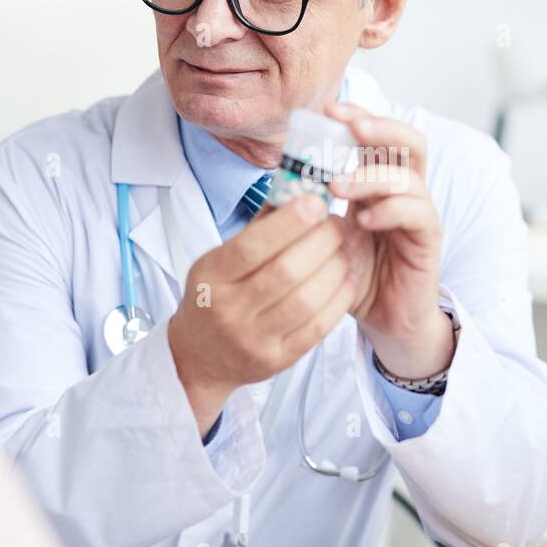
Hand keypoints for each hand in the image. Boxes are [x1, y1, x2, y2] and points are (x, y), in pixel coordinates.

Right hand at [168, 192, 357, 435]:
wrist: (200, 356)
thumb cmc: (217, 295)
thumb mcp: (221, 258)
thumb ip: (259, 226)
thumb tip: (297, 186)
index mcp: (210, 276)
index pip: (252, 246)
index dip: (289, 223)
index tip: (317, 202)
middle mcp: (228, 310)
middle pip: (286, 271)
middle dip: (321, 242)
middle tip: (338, 225)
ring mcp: (252, 339)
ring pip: (306, 300)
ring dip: (335, 268)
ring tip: (344, 250)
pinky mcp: (276, 360)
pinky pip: (317, 327)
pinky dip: (338, 299)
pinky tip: (346, 279)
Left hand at [324, 102, 454, 379]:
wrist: (382, 320)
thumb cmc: (352, 274)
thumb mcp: (323, 236)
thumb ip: (309, 207)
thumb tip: (278, 176)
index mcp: (378, 183)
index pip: (376, 136)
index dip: (356, 116)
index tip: (326, 110)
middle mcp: (404, 191)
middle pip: (409, 141)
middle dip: (380, 127)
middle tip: (350, 126)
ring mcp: (419, 213)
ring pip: (409, 176)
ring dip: (371, 175)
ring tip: (337, 185)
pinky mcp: (428, 240)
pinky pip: (417, 213)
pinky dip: (390, 209)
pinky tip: (364, 220)